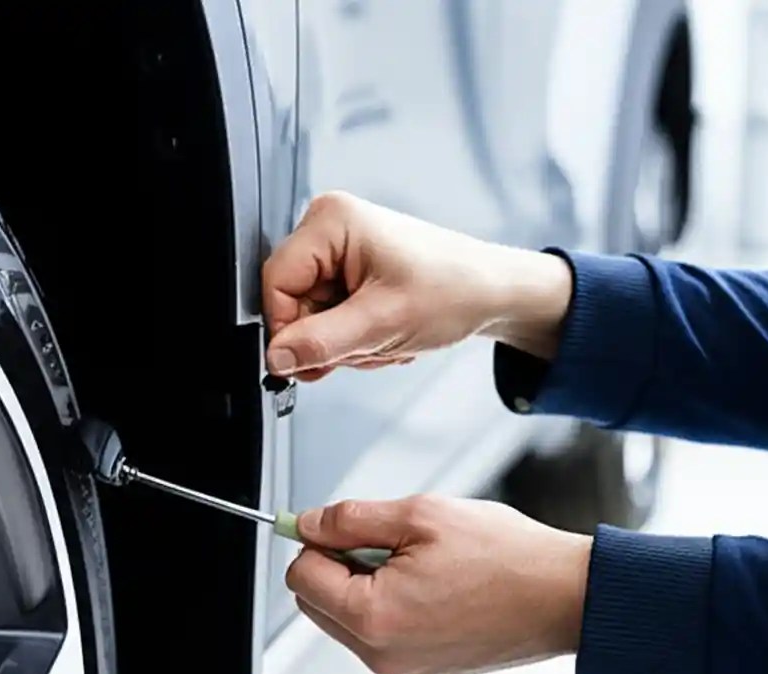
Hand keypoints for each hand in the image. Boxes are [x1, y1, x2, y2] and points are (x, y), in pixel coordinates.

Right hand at [262, 191, 572, 379]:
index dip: (287, 328)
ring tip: (383, 336)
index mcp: (332, 221)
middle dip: (325, 337)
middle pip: (291, 301)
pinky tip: (381, 332)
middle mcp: (329, 226)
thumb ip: (322, 342)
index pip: (275, 282)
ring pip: (309, 315)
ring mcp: (338, 247)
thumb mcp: (383, 323)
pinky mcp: (347, 268)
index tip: (309, 359)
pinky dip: (352, 336)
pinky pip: (326, 315)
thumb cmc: (455, 289)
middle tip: (367, 344)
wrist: (492, 293)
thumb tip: (276, 356)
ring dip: (343, 342)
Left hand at [285, 494, 590, 673]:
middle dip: (339, 564)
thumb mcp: (419, 514)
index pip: (301, 576)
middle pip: (319, 602)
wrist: (568, 596)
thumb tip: (307, 524)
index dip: (317, 540)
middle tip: (385, 539)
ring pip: (351, 618)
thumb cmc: (507, 557)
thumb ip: (350, 519)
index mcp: (374, 618)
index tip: (337, 524)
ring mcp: (407, 668)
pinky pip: (386, 633)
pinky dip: (395, 604)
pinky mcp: (428, 669)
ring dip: (368, 583)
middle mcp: (384, 655)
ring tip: (418, 560)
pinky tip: (435, 582)